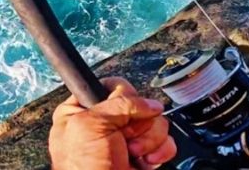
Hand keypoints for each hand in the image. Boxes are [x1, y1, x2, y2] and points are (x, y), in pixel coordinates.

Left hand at [49, 77, 177, 169]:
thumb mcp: (90, 125)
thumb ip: (118, 104)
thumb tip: (149, 104)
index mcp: (83, 111)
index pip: (114, 86)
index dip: (123, 97)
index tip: (120, 112)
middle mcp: (106, 124)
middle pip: (140, 104)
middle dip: (137, 124)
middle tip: (123, 139)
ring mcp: (127, 140)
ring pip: (156, 122)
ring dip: (148, 140)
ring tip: (132, 154)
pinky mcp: (143, 155)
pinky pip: (165, 142)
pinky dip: (160, 151)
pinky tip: (144, 162)